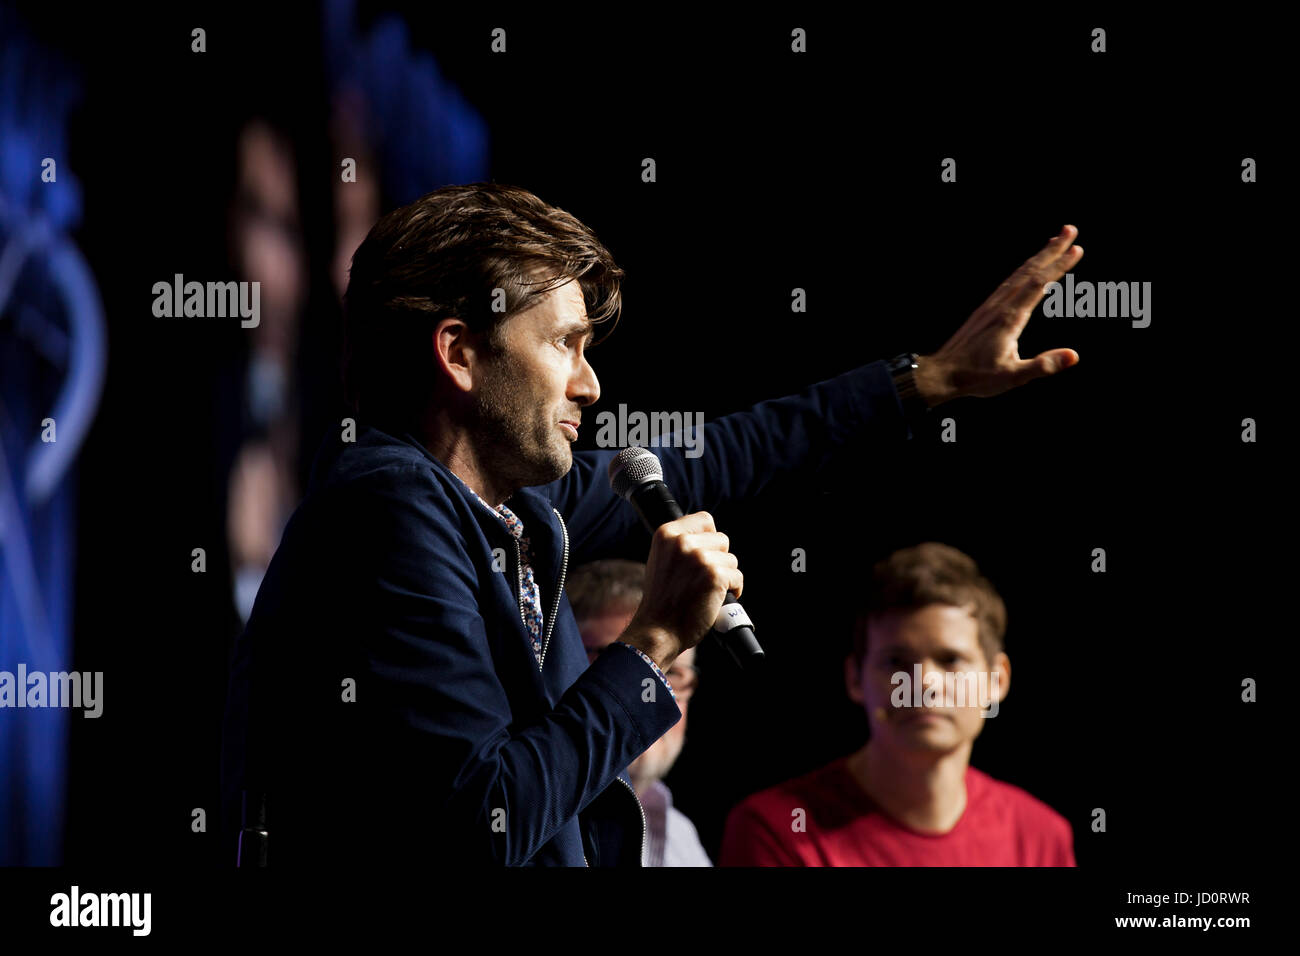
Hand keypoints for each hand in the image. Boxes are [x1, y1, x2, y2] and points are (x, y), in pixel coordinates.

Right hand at [622, 512, 742, 669]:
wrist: (658, 630)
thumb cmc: (661, 599)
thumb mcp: (660, 560)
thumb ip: (679, 545)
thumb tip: (707, 536)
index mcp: (666, 534)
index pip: (704, 520)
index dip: (709, 537)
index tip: (705, 553)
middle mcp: (682, 542)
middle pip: (721, 539)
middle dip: (718, 559)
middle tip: (703, 578)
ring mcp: (700, 558)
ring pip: (731, 560)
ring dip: (725, 576)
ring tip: (707, 591)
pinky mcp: (715, 576)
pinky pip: (737, 577)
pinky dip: (734, 590)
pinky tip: (716, 599)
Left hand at [916, 225, 1082, 403]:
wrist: (941, 373)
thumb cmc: (975, 377)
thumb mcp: (1012, 377)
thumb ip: (1043, 365)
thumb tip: (1073, 356)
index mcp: (1010, 318)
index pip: (1039, 285)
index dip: (1058, 266)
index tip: (1076, 249)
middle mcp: (1000, 306)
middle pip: (1029, 271)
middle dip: (1052, 249)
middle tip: (1070, 229)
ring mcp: (991, 305)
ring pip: (1018, 274)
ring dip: (1038, 255)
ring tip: (1053, 240)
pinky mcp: (985, 310)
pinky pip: (1008, 282)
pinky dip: (1022, 270)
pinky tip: (1027, 268)